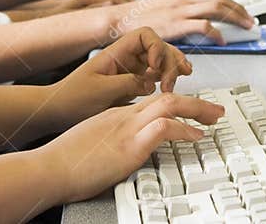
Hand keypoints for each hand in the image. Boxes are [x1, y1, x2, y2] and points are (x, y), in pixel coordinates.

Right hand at [40, 92, 224, 203]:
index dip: (177, 104)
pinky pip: (164, 127)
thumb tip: (122, 153)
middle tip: (216, 109)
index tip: (193, 112)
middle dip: (196, 103)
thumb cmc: (66, 162)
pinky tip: (196, 136)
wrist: (49, 167)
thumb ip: (111, 142)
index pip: (153, 102)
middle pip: (167, 98)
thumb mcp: (93, 144)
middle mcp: (124, 117)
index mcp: (116, 116)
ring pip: (170, 105)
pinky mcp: (128, 146)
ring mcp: (126, 129)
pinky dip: (184, 128)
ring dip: (198, 110)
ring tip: (215, 117)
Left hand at [43, 27, 192, 131]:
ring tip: (176, 84)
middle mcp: (125, 59)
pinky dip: (166, 81)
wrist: (58, 111)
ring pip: (160, 63)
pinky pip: (155, 79)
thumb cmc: (72, 98)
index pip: (144, 35)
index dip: (156, 46)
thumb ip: (128, 83)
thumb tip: (151, 83)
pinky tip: (170, 89)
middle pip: (157, 48)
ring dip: (171, 70)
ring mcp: (130, 72)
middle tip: (170, 83)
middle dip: (169, 61)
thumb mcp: (100, 90)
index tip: (155, 66)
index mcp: (116, 53)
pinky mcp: (132, 87)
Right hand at [109, 0, 253, 43]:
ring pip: (216, 7)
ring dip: (235, 17)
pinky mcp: (176, 23)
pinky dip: (216, 32)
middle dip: (239, 9)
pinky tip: (222, 40)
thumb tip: (197, 21)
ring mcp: (180, 9)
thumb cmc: (137, 18)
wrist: (119, 19)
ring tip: (245, 27)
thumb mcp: (162, 7)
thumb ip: (180, 11)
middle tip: (250, 20)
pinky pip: (203, 25)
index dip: (231, 4)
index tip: (241, 12)